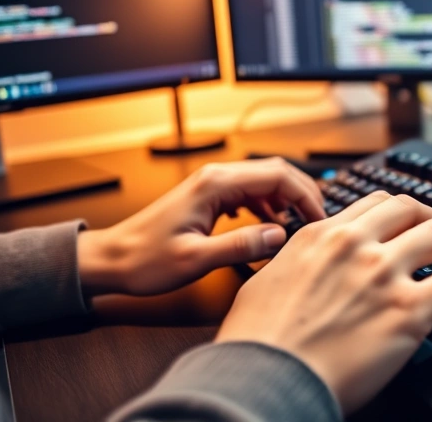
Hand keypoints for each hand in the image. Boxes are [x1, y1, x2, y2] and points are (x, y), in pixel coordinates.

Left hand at [77, 158, 324, 296]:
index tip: (319, 218)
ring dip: (286, 199)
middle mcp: (215, 177)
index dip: (305, 195)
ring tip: (297, 225)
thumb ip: (241, 245)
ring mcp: (212, 185)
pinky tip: (270, 225)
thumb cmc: (145, 259)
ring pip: (263, 180)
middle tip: (317, 220)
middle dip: (302, 193)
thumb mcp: (196, 259)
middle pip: (274, 171)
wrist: (112, 260)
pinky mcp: (209, 197)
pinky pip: (249, 192)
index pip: (277, 176)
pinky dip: (267, 205)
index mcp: (215, 184)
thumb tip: (279, 236)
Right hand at [216, 191, 431, 413]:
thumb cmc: (258, 344)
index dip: (402, 215)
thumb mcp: (266, 281)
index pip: (377, 203)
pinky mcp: (408, 310)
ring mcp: (383, 273)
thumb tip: (307, 267)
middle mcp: (355, 246)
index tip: (410, 229)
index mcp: (321, 236)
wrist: (266, 379)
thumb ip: (296, 263)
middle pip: (414, 209)